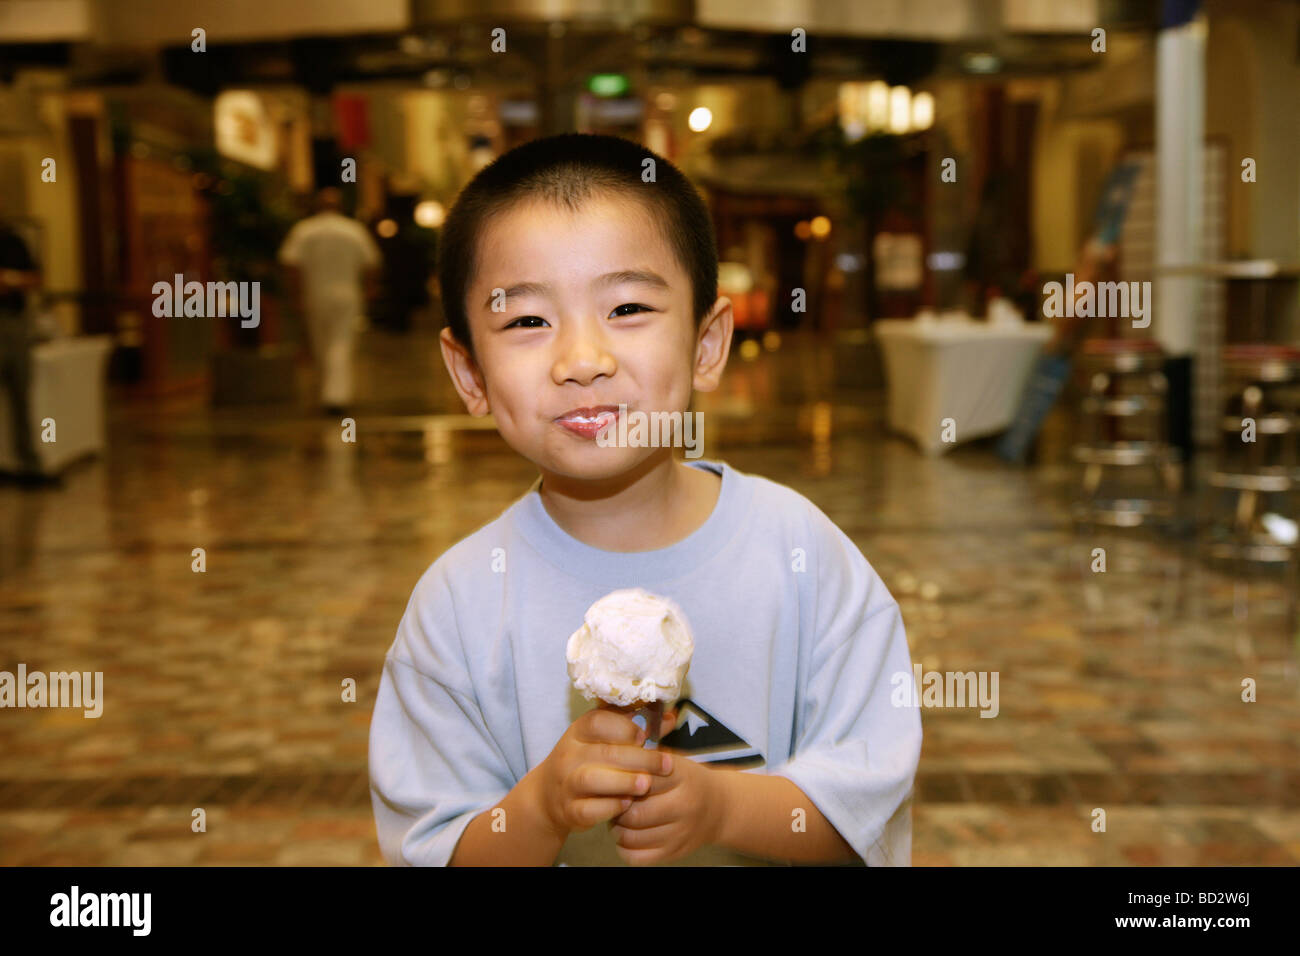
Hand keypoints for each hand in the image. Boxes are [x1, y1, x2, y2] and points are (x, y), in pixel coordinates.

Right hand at [534, 708, 673, 838]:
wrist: (549, 795)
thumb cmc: (587, 760)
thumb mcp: (604, 739)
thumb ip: (635, 728)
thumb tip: (671, 718)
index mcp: (579, 731)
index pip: (597, 721)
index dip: (623, 727)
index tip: (645, 735)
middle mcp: (569, 754)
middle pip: (604, 752)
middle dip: (640, 758)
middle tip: (666, 765)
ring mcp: (566, 783)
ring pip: (592, 779)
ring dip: (623, 781)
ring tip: (646, 784)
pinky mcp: (569, 810)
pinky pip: (587, 809)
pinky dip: (608, 807)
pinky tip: (627, 804)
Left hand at [609, 731, 728, 864]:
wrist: (719, 808)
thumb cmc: (686, 781)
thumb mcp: (672, 762)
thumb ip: (643, 760)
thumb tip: (609, 762)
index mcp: (681, 777)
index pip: (639, 780)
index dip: (620, 781)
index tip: (613, 780)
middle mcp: (683, 806)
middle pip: (633, 813)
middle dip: (616, 808)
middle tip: (612, 802)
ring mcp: (680, 833)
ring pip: (631, 837)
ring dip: (617, 828)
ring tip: (619, 817)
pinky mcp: (674, 853)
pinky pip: (637, 858)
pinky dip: (624, 847)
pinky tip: (628, 834)